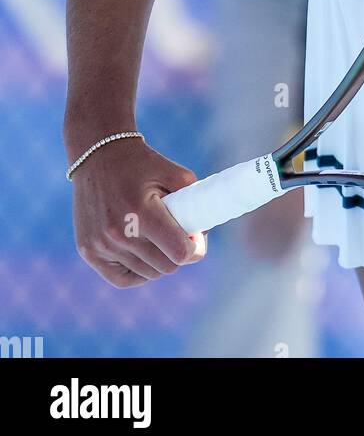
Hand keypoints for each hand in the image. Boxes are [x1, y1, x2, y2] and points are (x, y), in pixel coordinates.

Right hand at [69, 139, 206, 287]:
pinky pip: (122, 279)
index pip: (178, 252)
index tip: (196, 239)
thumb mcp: (174, 173)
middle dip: (178, 254)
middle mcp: (117, 233)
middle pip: (165, 267)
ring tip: (159, 239)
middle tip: (179, 237)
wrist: (97, 156)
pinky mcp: (88, 252)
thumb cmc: (140, 164)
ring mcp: (99, 246)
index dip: (194, 249)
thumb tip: (203, 233)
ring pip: (147, 273)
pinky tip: (144, 254)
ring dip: (158, 261)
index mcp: (141, 212)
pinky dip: (138, 272)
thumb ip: (195, 200)